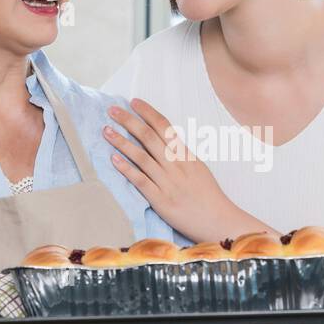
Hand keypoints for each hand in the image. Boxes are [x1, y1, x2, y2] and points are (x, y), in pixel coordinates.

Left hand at [103, 98, 245, 242]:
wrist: (218, 221)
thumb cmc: (208, 196)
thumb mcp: (198, 168)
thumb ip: (182, 155)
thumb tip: (166, 142)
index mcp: (186, 155)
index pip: (164, 127)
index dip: (147, 112)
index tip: (134, 102)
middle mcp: (176, 165)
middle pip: (149, 137)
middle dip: (129, 120)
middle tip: (112, 110)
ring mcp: (168, 182)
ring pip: (141, 156)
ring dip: (121, 141)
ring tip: (106, 130)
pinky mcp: (160, 200)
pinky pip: (140, 181)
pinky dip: (126, 168)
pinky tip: (113, 158)